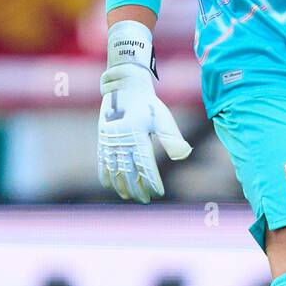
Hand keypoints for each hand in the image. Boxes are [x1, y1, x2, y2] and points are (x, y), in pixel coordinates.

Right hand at [98, 22, 191, 202]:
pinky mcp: (103, 138)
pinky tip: (108, 184)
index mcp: (139, 136)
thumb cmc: (148, 104)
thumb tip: (184, 155)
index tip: (159, 193)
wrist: (125, 86)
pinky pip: (102, 160)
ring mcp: (110, 140)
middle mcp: (123, 140)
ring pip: (115, 169)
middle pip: (130, 172)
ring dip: (121, 184)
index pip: (146, 166)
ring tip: (128, 196)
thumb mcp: (163, 118)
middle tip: (145, 200)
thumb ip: (172, 138)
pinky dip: (104, 173)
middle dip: (138, 188)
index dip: (152, 181)